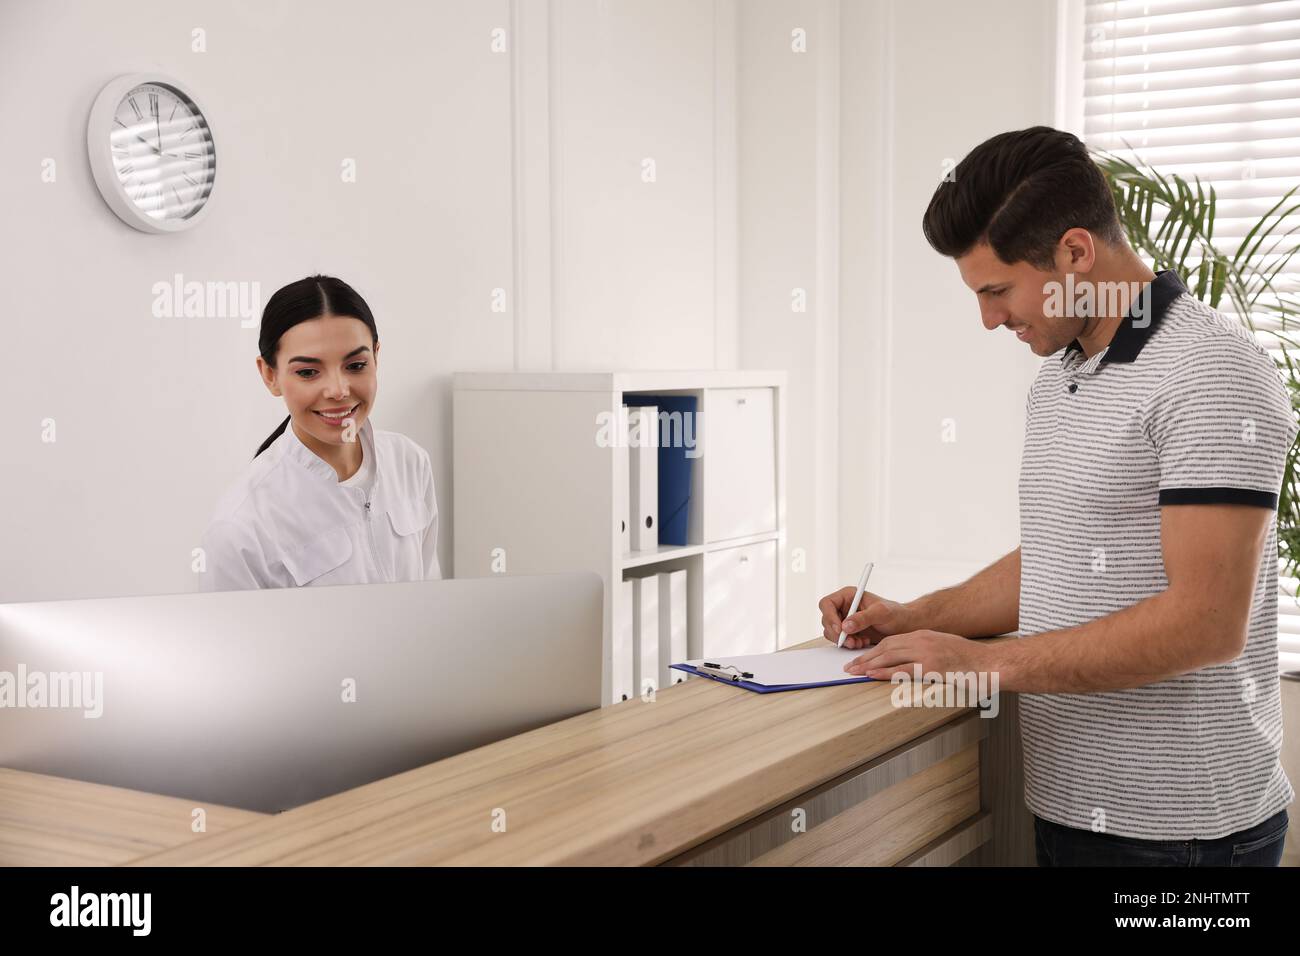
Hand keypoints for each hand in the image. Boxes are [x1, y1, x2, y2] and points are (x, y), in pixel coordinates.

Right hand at [818, 586, 912, 648]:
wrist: (904, 626)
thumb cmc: (896, 614)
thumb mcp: (881, 613)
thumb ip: (863, 618)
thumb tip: (846, 625)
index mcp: (848, 596)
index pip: (827, 604)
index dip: (829, 617)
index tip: (839, 630)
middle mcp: (844, 607)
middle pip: (827, 620)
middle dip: (837, 633)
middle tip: (850, 642)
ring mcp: (845, 620)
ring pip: (832, 632)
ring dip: (844, 641)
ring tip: (859, 643)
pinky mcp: (849, 632)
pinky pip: (841, 641)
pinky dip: (849, 645)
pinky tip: (862, 643)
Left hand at [842, 629, 997, 679]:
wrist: (991, 663)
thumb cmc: (971, 661)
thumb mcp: (945, 649)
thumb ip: (927, 653)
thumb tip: (911, 664)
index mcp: (924, 635)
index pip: (891, 641)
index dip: (873, 650)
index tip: (861, 658)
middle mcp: (922, 640)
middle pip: (885, 647)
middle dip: (865, 657)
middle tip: (849, 666)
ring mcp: (926, 653)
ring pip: (889, 656)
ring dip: (868, 664)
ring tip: (853, 672)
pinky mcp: (931, 667)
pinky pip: (902, 669)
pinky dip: (884, 672)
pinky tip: (871, 675)